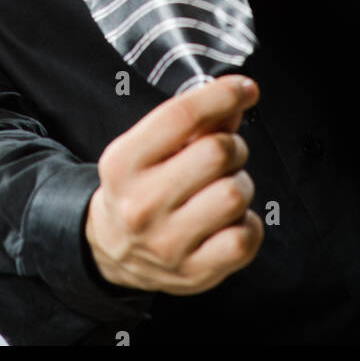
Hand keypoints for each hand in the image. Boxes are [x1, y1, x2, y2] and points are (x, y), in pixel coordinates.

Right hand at [84, 75, 263, 294]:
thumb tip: (238, 96)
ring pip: (235, 194)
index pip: (181, 116)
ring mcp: (168, 242)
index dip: (222, 95)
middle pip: (216, 153)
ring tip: (223, 188)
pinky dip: (248, 223)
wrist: (112, 248)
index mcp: (124, 162)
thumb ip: (193, 121)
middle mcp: (141, 203)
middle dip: (232, 146)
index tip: (245, 88)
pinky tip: (230, 220)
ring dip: (239, 184)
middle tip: (226, 154)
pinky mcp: (194, 272)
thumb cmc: (138, 185)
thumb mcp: (148, 146)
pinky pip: (245, 238)